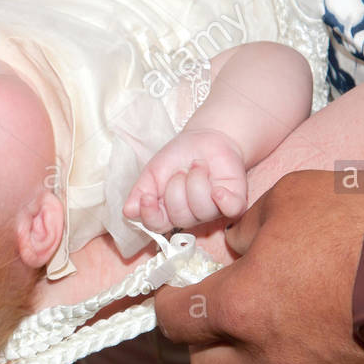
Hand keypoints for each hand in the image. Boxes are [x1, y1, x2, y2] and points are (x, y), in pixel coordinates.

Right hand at [124, 128, 247, 231]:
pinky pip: (231, 210)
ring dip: (197, 180)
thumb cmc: (178, 156)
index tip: (148, 196)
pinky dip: (224, 200)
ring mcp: (212, 211)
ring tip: (199, 165)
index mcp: (167, 211)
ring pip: (202, 210)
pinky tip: (218, 189)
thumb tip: (128, 212)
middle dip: (177, 188)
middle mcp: (190, 216)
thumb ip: (141, 190)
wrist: (206, 138)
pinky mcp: (235, 202)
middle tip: (181, 169)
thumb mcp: (153, 170)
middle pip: (179, 217)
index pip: (156, 225)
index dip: (151, 215)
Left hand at [152, 169, 363, 363]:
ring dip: (261, 357)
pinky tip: (333, 337)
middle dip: (205, 345)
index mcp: (238, 307)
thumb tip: (237, 243)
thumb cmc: (360, 226)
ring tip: (286, 322)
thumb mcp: (292, 195)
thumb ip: (251, 223)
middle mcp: (265, 355)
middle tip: (220, 317)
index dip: (169, 303)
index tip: (176, 291)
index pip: (174, 319)